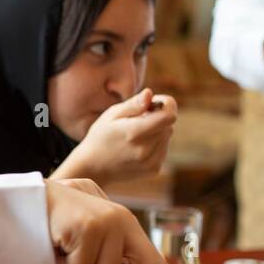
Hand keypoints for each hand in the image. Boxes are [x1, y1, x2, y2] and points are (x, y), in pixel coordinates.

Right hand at [44, 178, 199, 263]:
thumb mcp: (90, 238)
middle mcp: (123, 222)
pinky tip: (56, 245)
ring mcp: (107, 224)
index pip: (157, 263)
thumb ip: (109, 255)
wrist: (27, 198)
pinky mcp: (88, 228)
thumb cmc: (55, 222)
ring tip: (65, 252)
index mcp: (126, 226)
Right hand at [61, 88, 177, 182]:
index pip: (169, 116)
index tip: (154, 102)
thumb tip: (150, 94)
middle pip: (168, 124)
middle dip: (157, 117)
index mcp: (134, 133)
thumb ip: (133, 104)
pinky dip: (156, 143)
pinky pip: (163, 148)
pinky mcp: (154, 170)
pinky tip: (138, 146)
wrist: (94, 168)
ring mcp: (150, 162)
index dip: (166, 104)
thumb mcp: (111, 115)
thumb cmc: (100, 136)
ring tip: (136, 134)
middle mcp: (145, 150)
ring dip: (157, 130)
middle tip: (137, 119)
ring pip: (167, 135)